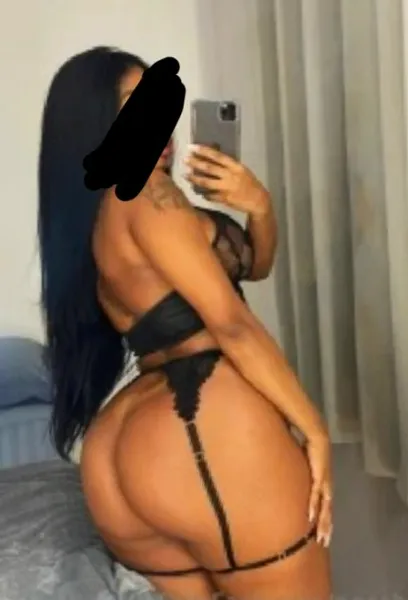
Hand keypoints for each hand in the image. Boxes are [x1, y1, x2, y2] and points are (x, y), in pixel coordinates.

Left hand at [184, 145, 270, 216]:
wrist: (258, 200)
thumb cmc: (249, 183)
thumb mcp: (241, 170)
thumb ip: (227, 165)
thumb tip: (212, 157)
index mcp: (235, 166)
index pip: (217, 156)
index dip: (204, 151)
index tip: (193, 147)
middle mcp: (230, 176)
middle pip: (209, 168)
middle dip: (195, 163)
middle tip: (185, 160)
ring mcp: (226, 188)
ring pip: (206, 182)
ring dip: (194, 178)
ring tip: (186, 175)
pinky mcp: (224, 199)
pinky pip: (210, 195)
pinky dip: (203, 193)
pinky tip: (198, 191)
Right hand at [305, 433, 332, 547]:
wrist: (317, 435)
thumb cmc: (311, 447)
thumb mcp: (305, 464)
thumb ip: (302, 472)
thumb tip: (291, 475)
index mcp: (324, 483)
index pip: (326, 505)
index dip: (325, 519)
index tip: (323, 532)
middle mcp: (327, 486)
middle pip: (328, 511)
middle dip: (326, 527)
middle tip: (324, 542)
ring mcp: (324, 482)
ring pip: (324, 507)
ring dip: (322, 522)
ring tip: (320, 536)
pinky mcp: (319, 477)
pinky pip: (315, 495)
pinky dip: (313, 507)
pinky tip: (310, 517)